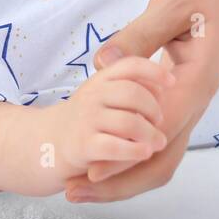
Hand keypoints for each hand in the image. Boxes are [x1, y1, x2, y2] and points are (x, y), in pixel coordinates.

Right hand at [49, 56, 173, 179]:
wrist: (47, 143)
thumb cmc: (87, 119)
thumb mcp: (104, 94)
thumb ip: (130, 86)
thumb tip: (165, 87)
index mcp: (101, 79)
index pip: (130, 65)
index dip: (154, 71)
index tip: (172, 82)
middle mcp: (92, 95)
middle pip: (133, 93)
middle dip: (154, 108)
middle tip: (159, 121)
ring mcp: (86, 120)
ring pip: (129, 122)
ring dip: (149, 134)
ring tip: (157, 143)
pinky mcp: (82, 145)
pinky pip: (114, 147)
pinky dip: (134, 150)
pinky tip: (145, 153)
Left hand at [65, 0, 218, 202]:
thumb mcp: (173, 5)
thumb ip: (140, 35)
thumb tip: (102, 63)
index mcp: (195, 80)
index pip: (159, 130)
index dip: (126, 155)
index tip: (92, 173)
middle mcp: (196, 100)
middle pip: (162, 158)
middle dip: (121, 181)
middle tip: (77, 190)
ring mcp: (191, 103)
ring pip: (163, 154)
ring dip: (125, 173)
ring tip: (84, 184)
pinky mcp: (183, 99)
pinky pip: (160, 137)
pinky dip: (133, 153)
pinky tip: (106, 156)